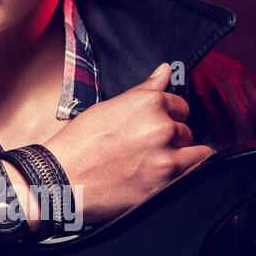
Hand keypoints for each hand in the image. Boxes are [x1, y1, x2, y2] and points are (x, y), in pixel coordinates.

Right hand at [43, 62, 213, 224]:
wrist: (61, 180)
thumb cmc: (78, 146)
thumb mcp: (108, 108)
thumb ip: (144, 90)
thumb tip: (165, 71)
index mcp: (148, 104)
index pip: (179, 104)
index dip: (168, 115)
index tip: (156, 125)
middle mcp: (162, 127)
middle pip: (186, 130)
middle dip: (172, 138)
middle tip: (148, 148)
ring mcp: (166, 157)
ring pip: (195, 152)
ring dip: (181, 157)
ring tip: (156, 163)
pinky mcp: (166, 184)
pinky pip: (193, 174)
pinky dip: (185, 174)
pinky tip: (166, 175)